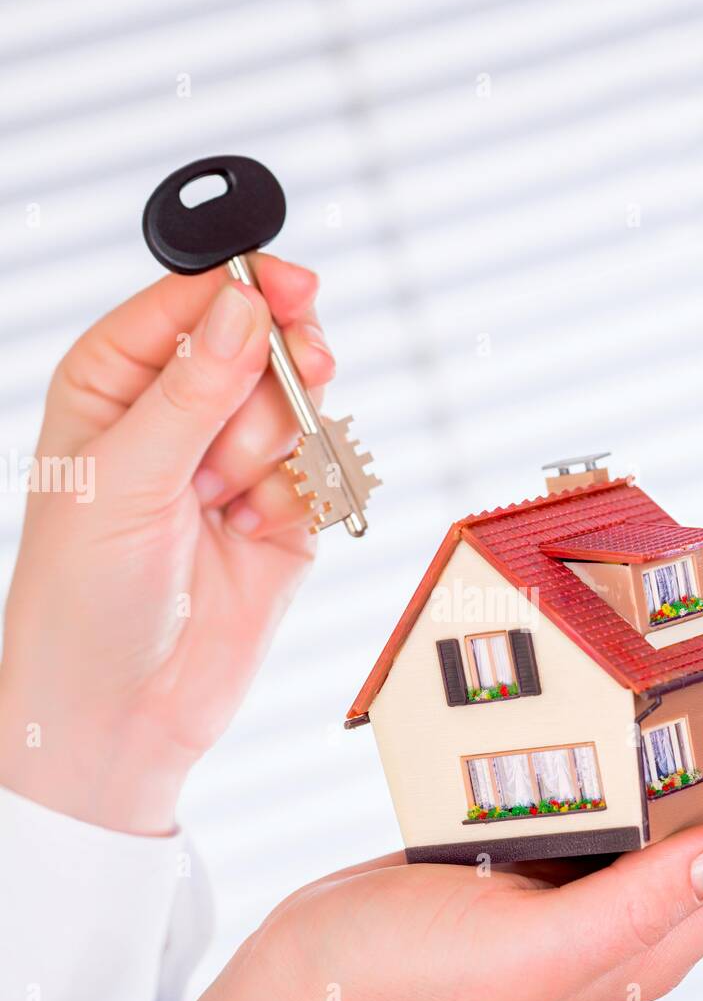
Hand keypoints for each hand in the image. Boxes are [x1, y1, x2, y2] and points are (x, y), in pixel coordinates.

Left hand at [0, 257, 333, 833]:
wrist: (123, 711)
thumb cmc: (84, 595)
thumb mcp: (124, 477)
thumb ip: (193, 389)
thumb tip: (248, 303)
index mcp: (114, 384)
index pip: (191, 303)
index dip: (246, 289)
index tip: (294, 291)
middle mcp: (175, 416)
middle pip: (261, 344)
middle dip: (274, 376)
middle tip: (297, 384)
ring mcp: (232, 465)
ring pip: (297, 408)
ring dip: (273, 451)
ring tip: (225, 500)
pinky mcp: (280, 516)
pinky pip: (320, 472)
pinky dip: (298, 499)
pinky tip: (252, 532)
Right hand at [193, 679, 702, 1000]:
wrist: (314, 986)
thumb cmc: (410, 982)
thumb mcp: (533, 952)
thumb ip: (641, 905)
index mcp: (651, 943)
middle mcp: (639, 914)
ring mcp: (594, 884)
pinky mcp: (547, 856)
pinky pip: (633, 796)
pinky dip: (667, 749)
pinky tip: (665, 715)